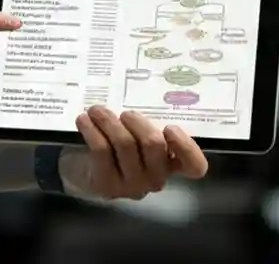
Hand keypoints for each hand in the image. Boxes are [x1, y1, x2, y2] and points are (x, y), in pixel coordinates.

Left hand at [62, 106, 208, 200]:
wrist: (83, 173)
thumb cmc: (117, 148)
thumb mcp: (137, 137)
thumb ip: (146, 125)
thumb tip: (143, 92)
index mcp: (171, 165)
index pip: (195, 166)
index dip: (187, 147)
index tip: (170, 128)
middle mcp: (156, 179)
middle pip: (154, 145)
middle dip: (137, 122)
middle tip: (124, 113)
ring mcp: (132, 186)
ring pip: (125, 145)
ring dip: (109, 121)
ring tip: (97, 110)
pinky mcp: (107, 185)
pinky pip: (102, 151)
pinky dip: (92, 131)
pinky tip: (83, 120)